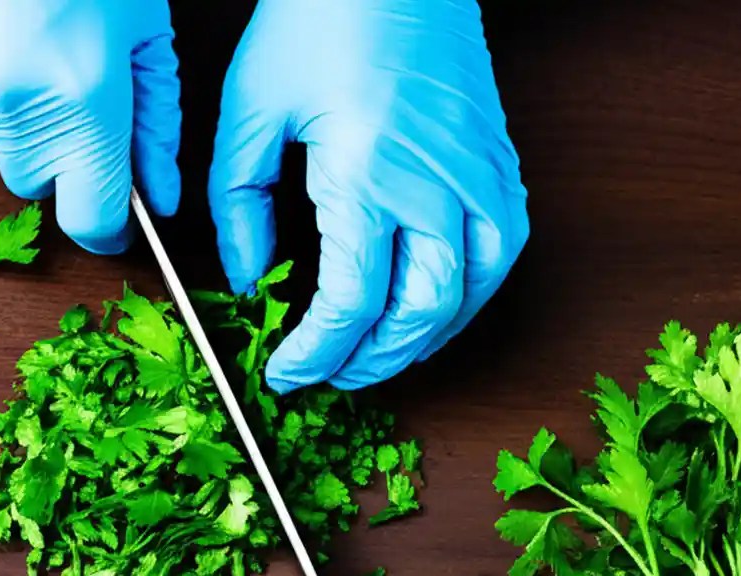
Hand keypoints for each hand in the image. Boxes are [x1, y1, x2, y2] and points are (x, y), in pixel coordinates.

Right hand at [0, 0, 180, 252]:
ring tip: (46, 44)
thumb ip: (157, 125)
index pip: (90, 217)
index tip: (122, 218)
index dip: (110, 227)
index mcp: (84, 97)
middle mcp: (15, 99)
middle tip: (88, 101)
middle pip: (36, 184)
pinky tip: (7, 25)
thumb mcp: (149, 34)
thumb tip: (161, 196)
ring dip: (27, 115)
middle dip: (66, 161)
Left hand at [209, 0, 528, 392]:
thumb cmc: (320, 17)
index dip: (315, 354)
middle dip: (370, 362)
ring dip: (425, 339)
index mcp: (368, 176)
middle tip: (330, 376)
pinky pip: (503, 251)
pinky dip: (472, 295)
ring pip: (472, 294)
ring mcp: (479, 174)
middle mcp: (436, 186)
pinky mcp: (500, 160)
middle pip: (417, 314)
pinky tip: (438, 303)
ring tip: (382, 356)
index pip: (348, 305)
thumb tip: (247, 276)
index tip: (286, 373)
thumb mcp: (249, 107)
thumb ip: (237, 203)